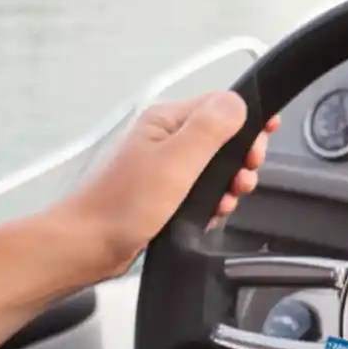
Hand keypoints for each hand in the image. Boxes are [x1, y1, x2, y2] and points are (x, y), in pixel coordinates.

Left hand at [54, 91, 280, 281]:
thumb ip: (210, 128)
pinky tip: (210, 215)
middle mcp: (166, 137)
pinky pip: (203, 190)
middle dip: (241, 159)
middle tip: (241, 180)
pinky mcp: (164, 192)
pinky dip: (213, 202)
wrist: (86, 247)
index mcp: (167, 120)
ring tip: (225, 202)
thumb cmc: (121, 206)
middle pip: (223, 137)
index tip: (261, 143)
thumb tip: (239, 102)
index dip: (247, 124)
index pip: (221, 105)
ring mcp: (164, 165)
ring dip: (228, 184)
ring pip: (216, 166)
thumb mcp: (175, 162)